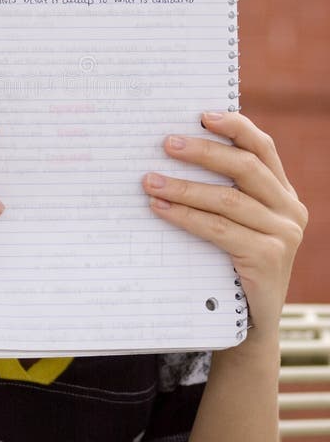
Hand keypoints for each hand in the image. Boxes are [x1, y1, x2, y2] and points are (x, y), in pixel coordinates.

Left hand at [141, 112, 307, 341]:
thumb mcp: (233, 223)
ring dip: (184, 186)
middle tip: (166, 143)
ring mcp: (284, 234)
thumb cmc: (229, 265)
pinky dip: (186, 216)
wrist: (247, 326)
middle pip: (245, 167)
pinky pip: (219, 229)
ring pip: (228, 198)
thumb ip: (221, 193)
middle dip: (203, 152)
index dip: (235, 127)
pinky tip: (161, 208)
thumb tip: (171, 153)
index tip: (202, 115)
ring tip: (150, 180)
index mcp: (282, 193)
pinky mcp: (269, 258)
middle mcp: (290, 209)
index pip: (263, 148)